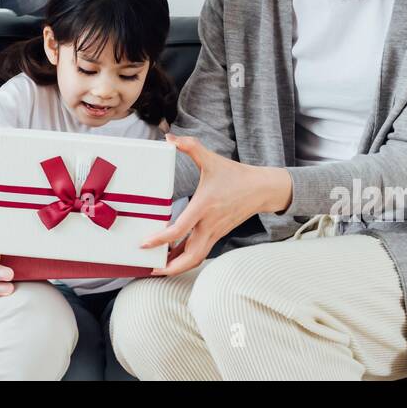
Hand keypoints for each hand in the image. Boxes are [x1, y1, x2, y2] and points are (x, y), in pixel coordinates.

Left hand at [139, 133, 291, 275]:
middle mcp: (209, 225)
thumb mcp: (211, 159)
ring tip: (158, 268)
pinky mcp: (217, 235)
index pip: (179, 230)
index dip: (160, 240)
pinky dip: (186, 259)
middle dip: (169, 267)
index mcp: (204, 207)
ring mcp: (214, 232)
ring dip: (177, 267)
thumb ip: (190, 146)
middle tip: (149, 269)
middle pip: (189, 257)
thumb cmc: (235, 175)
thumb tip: (169, 138)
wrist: (261, 189)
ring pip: (195, 259)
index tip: (145, 244)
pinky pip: (200, 252)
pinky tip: (173, 258)